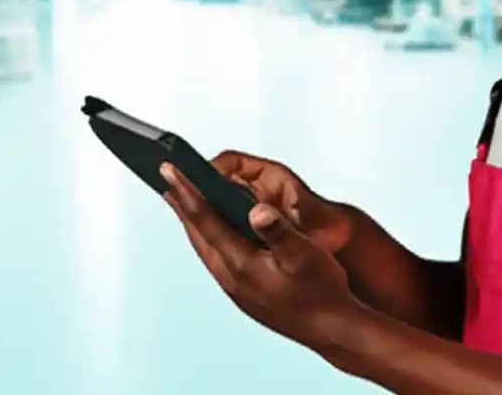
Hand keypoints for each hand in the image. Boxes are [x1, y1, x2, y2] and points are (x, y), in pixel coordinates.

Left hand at [161, 163, 364, 351]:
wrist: (334, 331)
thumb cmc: (323, 291)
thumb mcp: (305, 254)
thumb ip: (279, 230)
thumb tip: (257, 210)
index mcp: (241, 264)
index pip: (206, 220)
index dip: (186, 191)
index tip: (168, 169)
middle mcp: (232, 278)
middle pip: (197, 234)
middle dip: (182, 205)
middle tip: (168, 180)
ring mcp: (236, 289)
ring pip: (205, 248)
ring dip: (194, 223)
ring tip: (185, 204)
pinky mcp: (245, 295)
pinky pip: (217, 259)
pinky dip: (210, 239)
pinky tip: (217, 235)